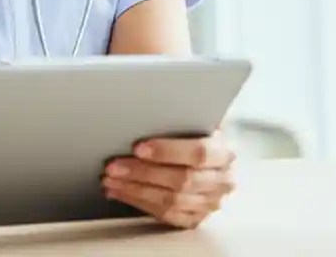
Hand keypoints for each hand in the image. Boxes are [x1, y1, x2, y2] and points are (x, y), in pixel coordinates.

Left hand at [102, 131, 235, 229]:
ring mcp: (210, 203)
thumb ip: (178, 121)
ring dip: (135, 190)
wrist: (210, 161)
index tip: (138, 148)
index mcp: (224, 152)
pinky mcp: (196, 218)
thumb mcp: (195, 123)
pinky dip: (139, 204)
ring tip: (111, 180)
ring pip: (171, 201)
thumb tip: (144, 116)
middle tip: (114, 166)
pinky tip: (121, 193)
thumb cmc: (196, 137)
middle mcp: (222, 181)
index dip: (167, 151)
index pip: (198, 153)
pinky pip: (166, 216)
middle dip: (142, 173)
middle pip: (181, 180)